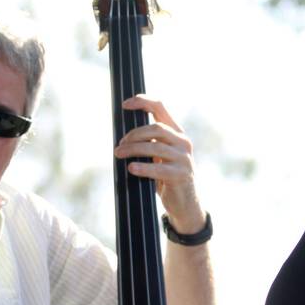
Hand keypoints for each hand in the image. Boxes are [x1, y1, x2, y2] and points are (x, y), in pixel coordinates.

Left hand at [113, 96, 205, 232]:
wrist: (185, 203)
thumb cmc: (166, 176)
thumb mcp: (160, 155)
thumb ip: (149, 142)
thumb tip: (122, 135)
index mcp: (177, 133)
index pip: (161, 108)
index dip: (142, 102)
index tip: (125, 104)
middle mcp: (183, 143)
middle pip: (156, 128)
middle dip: (134, 134)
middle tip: (119, 145)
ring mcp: (184, 159)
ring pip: (155, 147)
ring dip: (133, 149)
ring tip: (119, 154)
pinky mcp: (181, 175)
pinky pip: (158, 169)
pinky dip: (142, 167)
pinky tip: (131, 168)